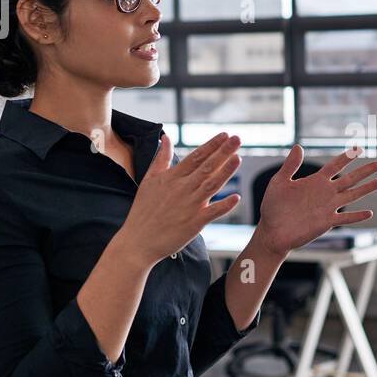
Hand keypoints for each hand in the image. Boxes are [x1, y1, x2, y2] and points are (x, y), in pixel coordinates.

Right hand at [117, 130, 241, 265]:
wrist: (138, 241)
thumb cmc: (143, 210)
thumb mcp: (149, 180)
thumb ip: (160, 158)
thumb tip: (165, 137)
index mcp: (172, 177)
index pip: (196, 157)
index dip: (211, 145)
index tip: (225, 135)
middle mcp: (182, 188)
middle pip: (207, 167)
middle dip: (223, 152)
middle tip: (238, 138)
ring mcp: (189, 205)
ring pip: (212, 185)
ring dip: (226, 171)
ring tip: (238, 158)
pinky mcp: (194, 223)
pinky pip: (212, 212)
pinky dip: (224, 205)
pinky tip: (236, 197)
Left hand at [251, 145, 376, 256]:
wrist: (272, 231)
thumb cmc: (273, 206)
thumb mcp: (279, 182)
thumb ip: (290, 166)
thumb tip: (298, 146)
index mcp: (314, 181)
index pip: (334, 166)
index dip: (346, 157)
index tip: (358, 149)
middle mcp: (325, 193)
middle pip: (349, 179)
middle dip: (363, 171)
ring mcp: (328, 207)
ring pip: (351, 196)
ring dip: (365, 189)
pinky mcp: (327, 222)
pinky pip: (345, 218)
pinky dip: (357, 216)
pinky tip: (369, 212)